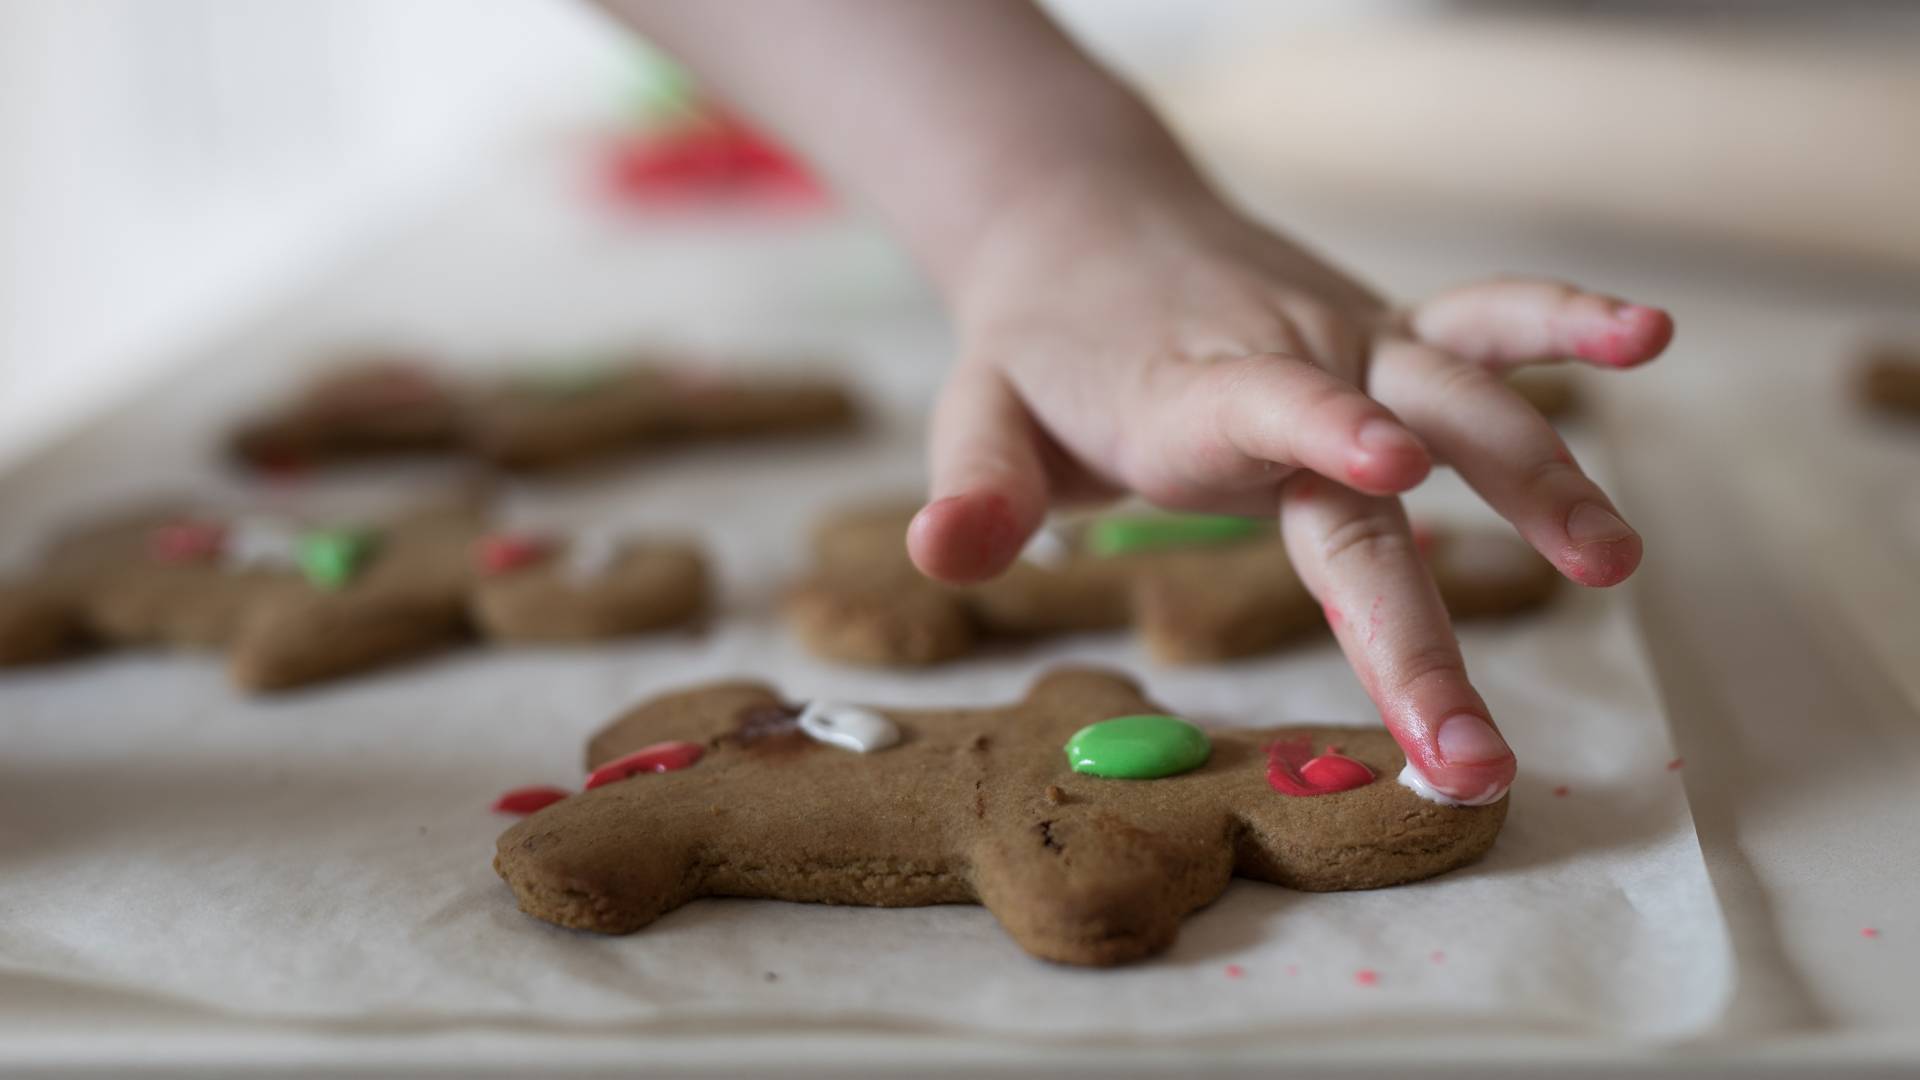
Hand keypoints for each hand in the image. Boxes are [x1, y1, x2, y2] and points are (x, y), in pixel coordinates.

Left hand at [907, 174, 1673, 803]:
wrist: (1088, 230)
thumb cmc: (1037, 350)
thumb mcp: (977, 415)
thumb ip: (975, 487)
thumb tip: (941, 556)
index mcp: (1182, 398)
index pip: (1259, 415)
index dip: (1321, 432)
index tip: (1386, 470)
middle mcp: (1283, 370)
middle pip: (1369, 483)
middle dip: (1423, 614)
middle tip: (1468, 748)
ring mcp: (1348, 350)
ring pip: (1459, 398)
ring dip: (1538, 475)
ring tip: (1612, 563)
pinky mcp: (1386, 341)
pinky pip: (1481, 322)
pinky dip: (1561, 322)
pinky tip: (1647, 335)